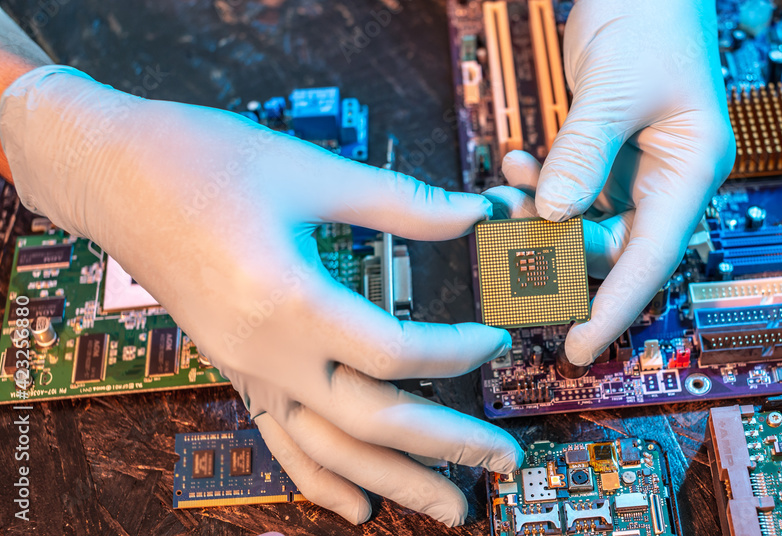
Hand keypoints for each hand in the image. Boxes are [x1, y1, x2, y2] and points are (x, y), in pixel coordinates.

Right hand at [0, 66, 522, 525]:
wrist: (114, 174)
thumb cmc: (205, 162)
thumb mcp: (311, 172)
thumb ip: (402, 202)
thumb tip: (476, 213)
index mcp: (291, 299)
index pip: (397, 353)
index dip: (458, 351)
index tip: (497, 337)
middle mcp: (268, 352)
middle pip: (374, 421)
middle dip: (448, 447)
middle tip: (508, 462)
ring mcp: (248, 370)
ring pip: (332, 449)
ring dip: (396, 482)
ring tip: (453, 507)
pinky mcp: (237, 371)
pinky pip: (281, 444)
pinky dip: (320, 482)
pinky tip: (356, 510)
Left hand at [527, 0, 734, 365]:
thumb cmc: (654, 21)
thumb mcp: (618, 90)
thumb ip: (583, 155)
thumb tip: (550, 216)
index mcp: (689, 171)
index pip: (651, 258)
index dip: (614, 308)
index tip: (579, 347)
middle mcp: (664, 179)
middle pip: (609, 247)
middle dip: (556, 248)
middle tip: (508, 235)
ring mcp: (634, 168)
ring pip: (582, 222)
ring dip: (539, 215)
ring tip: (505, 191)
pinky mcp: (605, 155)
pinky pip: (569, 191)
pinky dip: (539, 184)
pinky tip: (517, 163)